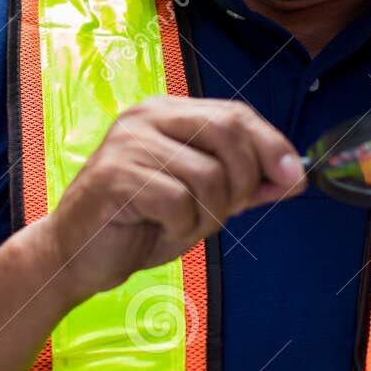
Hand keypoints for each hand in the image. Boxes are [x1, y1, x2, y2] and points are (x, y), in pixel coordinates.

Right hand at [37, 96, 304, 307]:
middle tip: (225, 212)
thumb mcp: (203, 203)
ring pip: (208, 175)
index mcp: (169, 113)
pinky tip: (157, 230)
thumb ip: (244, 186)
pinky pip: (179, 202)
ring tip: (178, 224)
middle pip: (229, 132)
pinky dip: (179, 228)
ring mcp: (129, 142)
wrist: (75, 258)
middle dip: (243, 181)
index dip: (272, 146)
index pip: (236, 114)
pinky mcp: (116, 176)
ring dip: (206, 214)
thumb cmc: (140, 225)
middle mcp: (147, 117)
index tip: (296, 178)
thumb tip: (295, 176)